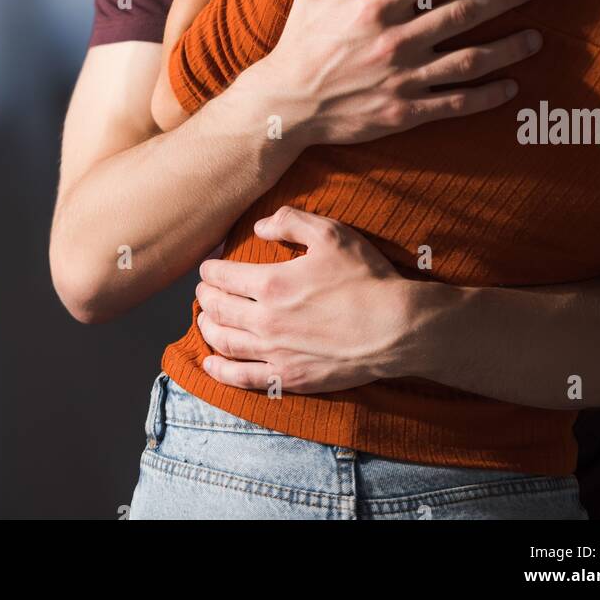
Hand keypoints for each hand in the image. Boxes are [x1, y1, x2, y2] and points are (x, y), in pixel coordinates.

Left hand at [196, 206, 430, 391]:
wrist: (396, 327)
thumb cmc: (366, 278)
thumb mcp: (331, 233)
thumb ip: (290, 222)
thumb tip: (258, 227)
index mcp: (273, 283)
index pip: (223, 276)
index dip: (210, 270)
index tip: (208, 267)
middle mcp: (266, 320)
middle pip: (218, 308)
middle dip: (205, 297)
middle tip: (203, 291)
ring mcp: (276, 352)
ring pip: (225, 342)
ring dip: (207, 329)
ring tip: (204, 320)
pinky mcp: (290, 377)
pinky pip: (244, 378)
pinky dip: (220, 371)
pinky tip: (210, 364)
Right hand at [261, 0, 541, 147]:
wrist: (286, 104)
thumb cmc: (300, 41)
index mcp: (374, 7)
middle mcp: (395, 41)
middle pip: (463, 13)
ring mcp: (404, 80)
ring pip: (470, 60)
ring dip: (508, 48)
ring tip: (535, 37)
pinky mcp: (406, 112)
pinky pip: (456, 103)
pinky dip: (488, 96)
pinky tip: (510, 86)